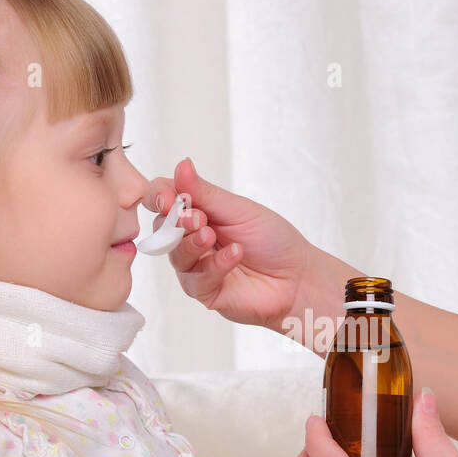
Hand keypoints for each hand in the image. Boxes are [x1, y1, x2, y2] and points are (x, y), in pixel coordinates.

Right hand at [144, 158, 318, 331]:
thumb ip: (205, 193)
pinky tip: (235, 255)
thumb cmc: (273, 241)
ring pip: (175, 255)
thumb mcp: (239, 210)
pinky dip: (215, 265)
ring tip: (211, 235)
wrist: (298, 277)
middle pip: (162, 228)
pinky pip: (197, 279)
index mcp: (199, 213)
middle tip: (198, 218)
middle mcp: (192, 240)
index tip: (169, 198)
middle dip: (176, 221)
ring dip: (192, 243)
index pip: (163, 199)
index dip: (159, 196)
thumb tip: (181, 164)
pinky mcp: (205, 292)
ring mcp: (196, 267)